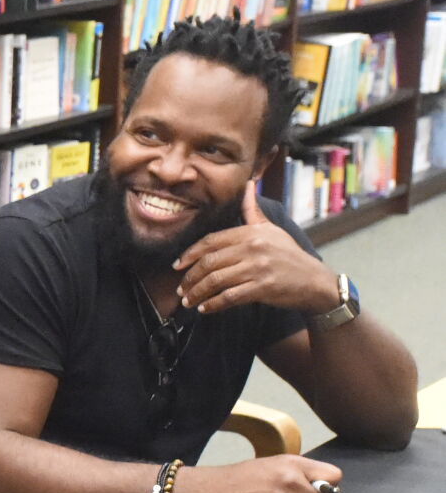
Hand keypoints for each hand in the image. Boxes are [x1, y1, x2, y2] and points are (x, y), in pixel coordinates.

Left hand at [174, 183, 337, 315]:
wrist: (315, 282)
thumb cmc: (289, 255)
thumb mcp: (272, 229)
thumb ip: (252, 211)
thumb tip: (247, 184)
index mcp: (251, 232)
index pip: (211, 241)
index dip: (190, 254)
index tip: (177, 266)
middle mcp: (253, 247)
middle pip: (209, 262)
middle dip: (190, 278)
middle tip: (180, 289)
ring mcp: (258, 268)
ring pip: (215, 281)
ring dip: (197, 293)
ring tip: (188, 301)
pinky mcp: (263, 287)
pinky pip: (229, 297)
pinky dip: (213, 304)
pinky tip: (205, 308)